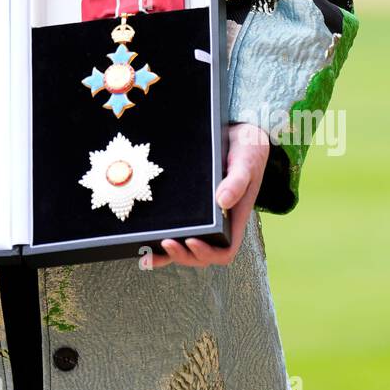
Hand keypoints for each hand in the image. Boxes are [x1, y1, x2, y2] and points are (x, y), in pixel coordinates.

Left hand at [150, 121, 269, 268]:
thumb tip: (221, 201)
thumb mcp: (246, 162)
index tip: (192, 241)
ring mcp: (202, 218)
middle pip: (200, 254)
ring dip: (166, 255)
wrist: (238, 135)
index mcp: (234, 219)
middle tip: (165, 243)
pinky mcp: (188, 207)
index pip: (224, 250)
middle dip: (182, 254)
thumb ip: (237, 182)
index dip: (208, 253)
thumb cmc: (248, 151)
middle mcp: (217, 223)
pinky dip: (157, 239)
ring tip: (146, 254)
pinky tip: (141, 241)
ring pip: (184, 246)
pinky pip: (174, 227)